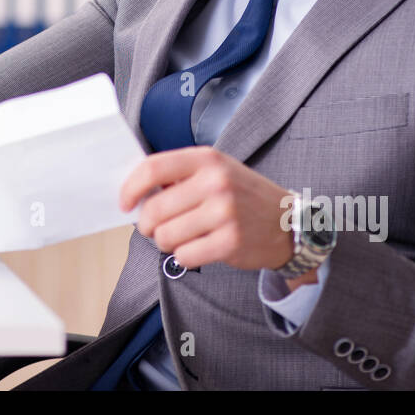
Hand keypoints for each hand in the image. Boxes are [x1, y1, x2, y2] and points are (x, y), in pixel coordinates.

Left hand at [119, 145, 297, 273]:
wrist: (289, 222)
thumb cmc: (242, 195)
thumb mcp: (216, 171)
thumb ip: (178, 176)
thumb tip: (135, 194)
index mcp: (207, 159)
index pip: (153, 169)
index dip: (130, 189)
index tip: (125, 203)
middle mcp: (216, 182)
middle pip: (154, 210)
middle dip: (148, 225)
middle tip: (156, 228)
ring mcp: (225, 212)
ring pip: (165, 237)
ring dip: (167, 242)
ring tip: (184, 236)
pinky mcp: (230, 241)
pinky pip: (184, 256)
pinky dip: (185, 256)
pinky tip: (200, 248)